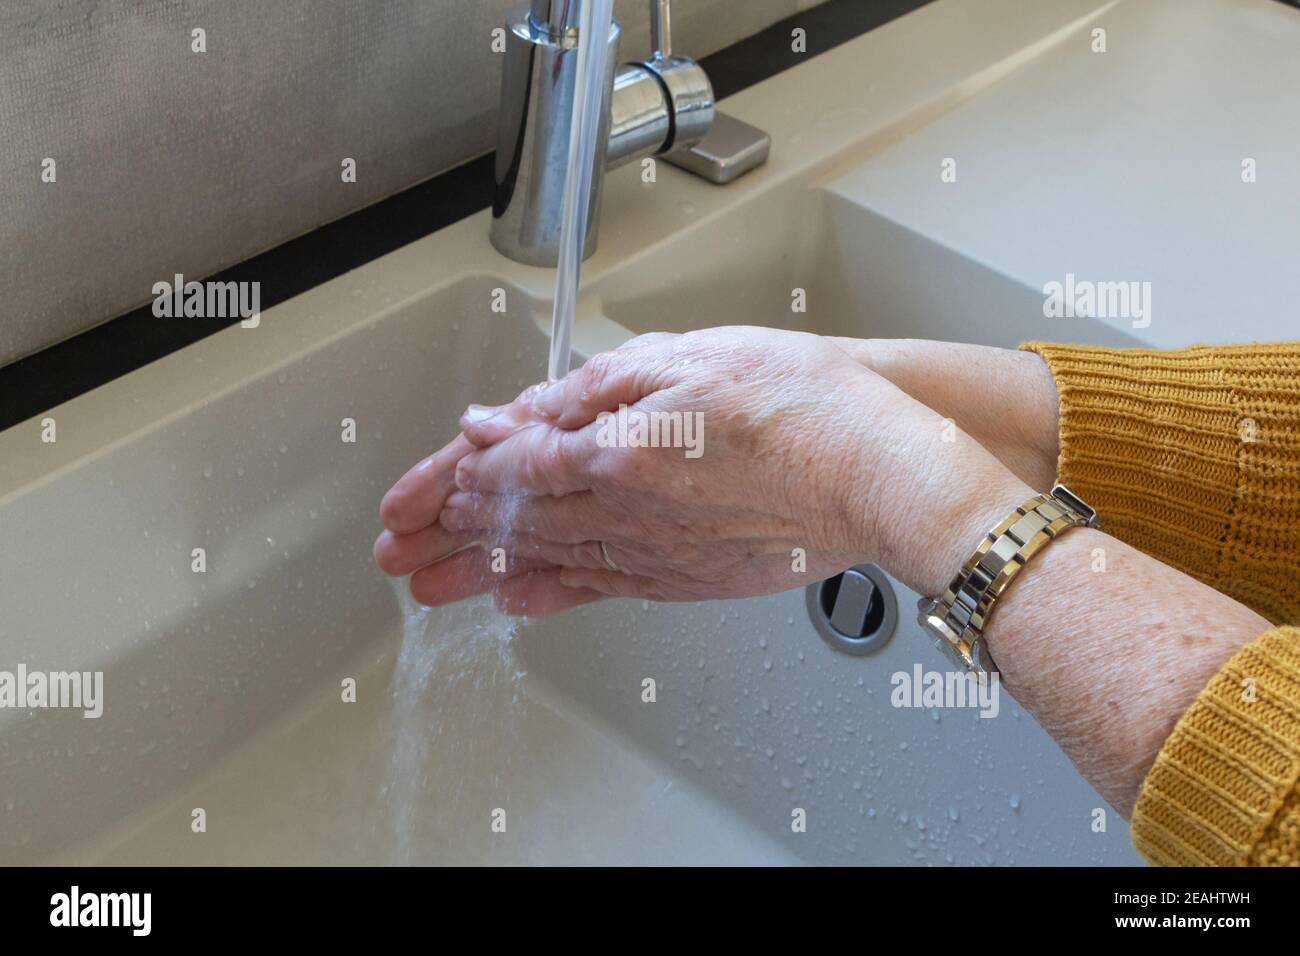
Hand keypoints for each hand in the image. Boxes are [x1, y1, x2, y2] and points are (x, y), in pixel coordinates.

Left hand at [375, 327, 1031, 614]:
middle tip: (393, 553)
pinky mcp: (684, 576)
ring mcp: (652, 552)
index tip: (407, 499)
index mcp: (610, 450)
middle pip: (506, 525)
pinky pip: (597, 588)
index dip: (444, 482)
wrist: (878, 470)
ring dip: (475, 572)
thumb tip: (513, 415)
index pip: (500, 469)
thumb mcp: (684, 358)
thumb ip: (587, 391)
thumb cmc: (802, 403)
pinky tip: (519, 602)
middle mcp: (621, 511)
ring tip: (429, 586)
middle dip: (440, 535)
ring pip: (541, 562)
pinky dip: (549, 593)